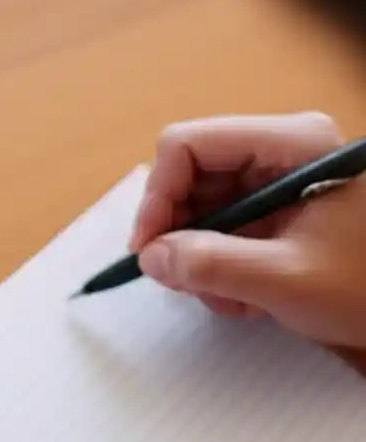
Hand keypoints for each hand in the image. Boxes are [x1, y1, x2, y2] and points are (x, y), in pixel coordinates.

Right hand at [130, 112, 365, 360]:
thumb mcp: (285, 280)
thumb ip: (210, 265)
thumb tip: (151, 257)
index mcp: (292, 143)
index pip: (188, 145)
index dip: (157, 195)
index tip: (148, 247)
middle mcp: (283, 149)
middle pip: (192, 176)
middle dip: (181, 232)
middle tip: (181, 281)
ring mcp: (282, 177)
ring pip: (203, 205)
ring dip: (201, 256)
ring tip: (231, 298)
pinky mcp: (282, 207)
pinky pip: (225, 225)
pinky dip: (221, 263)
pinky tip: (248, 296)